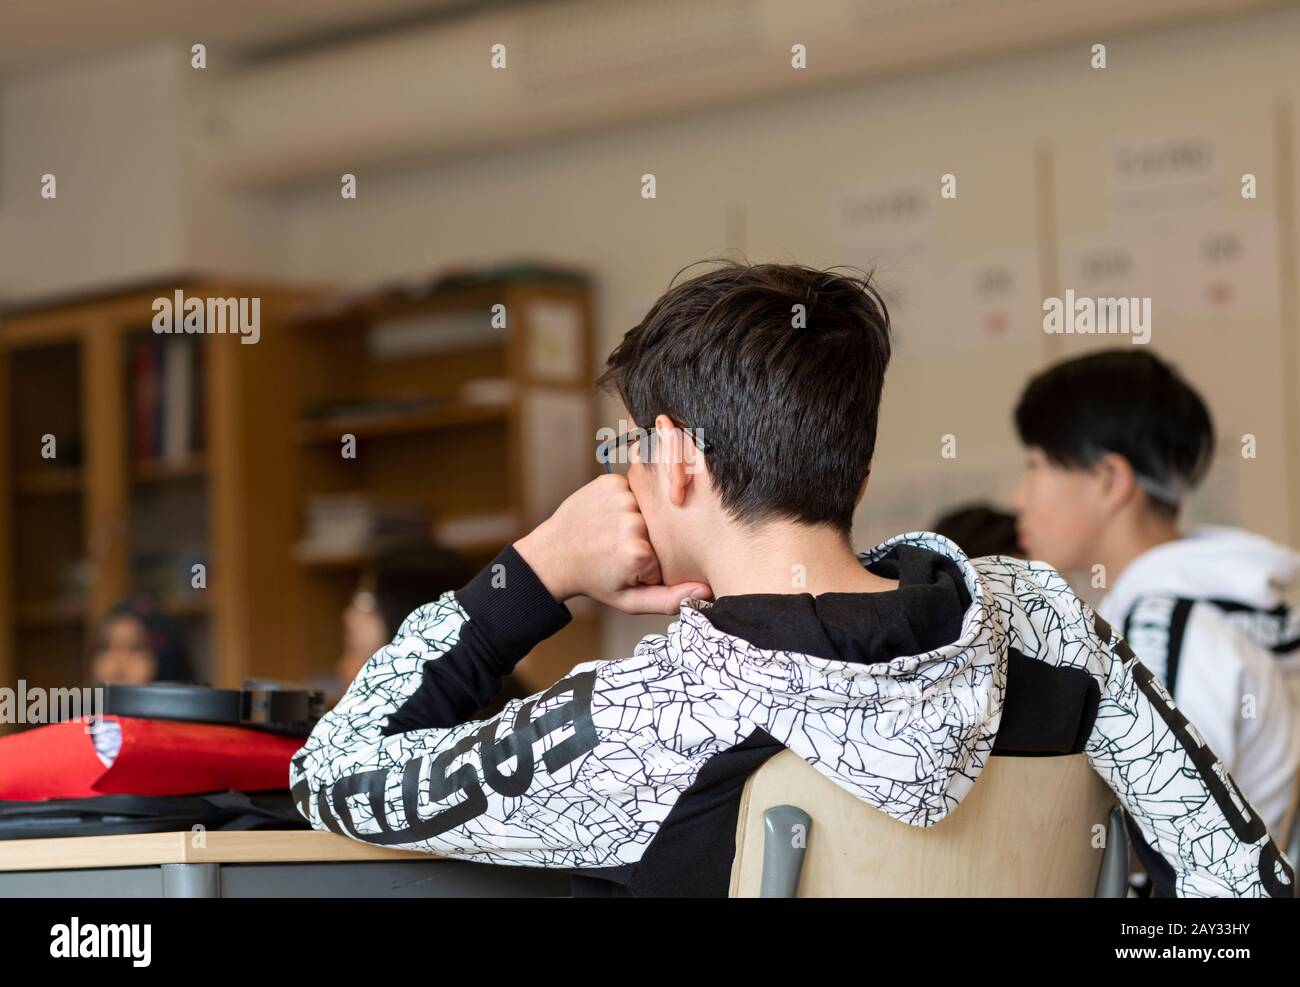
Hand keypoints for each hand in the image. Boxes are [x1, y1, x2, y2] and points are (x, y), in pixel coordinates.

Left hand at [513, 474, 710, 614]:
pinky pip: (633, 490)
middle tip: (620, 551)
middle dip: (648, 541)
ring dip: (637, 519)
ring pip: (648, 508)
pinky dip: (625, 501)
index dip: (654, 564)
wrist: (555, 555)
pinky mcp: (610, 482)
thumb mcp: (630, 601)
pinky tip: (609, 515)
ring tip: (613, 533)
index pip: (669, 555)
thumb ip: (669, 600)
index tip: (632, 569)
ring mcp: (620, 498)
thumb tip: (706, 591)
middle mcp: (632, 522)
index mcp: (639, 554)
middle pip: (660, 529)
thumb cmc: (595, 580)